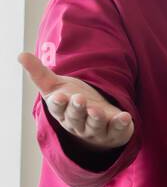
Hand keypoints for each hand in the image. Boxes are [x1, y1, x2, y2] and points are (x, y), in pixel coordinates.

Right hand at [18, 51, 133, 151]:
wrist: (97, 121)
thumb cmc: (74, 101)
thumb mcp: (57, 87)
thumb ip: (40, 73)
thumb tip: (21, 54)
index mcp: (62, 113)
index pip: (58, 110)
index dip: (58, 104)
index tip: (59, 96)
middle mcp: (78, 124)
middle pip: (76, 118)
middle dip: (77, 109)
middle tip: (79, 99)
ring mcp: (97, 130)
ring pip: (95, 126)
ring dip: (96, 118)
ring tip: (97, 109)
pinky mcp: (115, 132)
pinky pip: (118, 130)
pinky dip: (121, 124)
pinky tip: (125, 116)